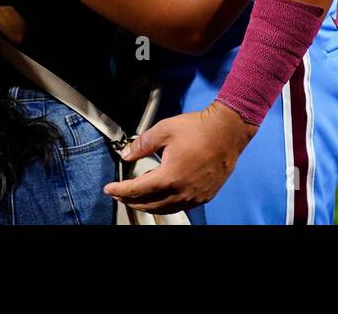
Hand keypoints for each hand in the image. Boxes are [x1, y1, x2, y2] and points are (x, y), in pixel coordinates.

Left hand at [103, 101, 256, 214]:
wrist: (228, 131)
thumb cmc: (200, 129)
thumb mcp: (164, 130)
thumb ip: (142, 144)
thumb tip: (126, 154)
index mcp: (169, 177)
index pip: (137, 190)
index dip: (120, 190)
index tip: (109, 189)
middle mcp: (182, 191)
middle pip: (149, 204)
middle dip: (130, 200)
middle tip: (120, 194)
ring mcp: (195, 196)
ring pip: (165, 208)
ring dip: (148, 205)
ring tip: (137, 197)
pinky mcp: (205, 195)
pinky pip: (180, 206)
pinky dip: (166, 204)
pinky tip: (162, 196)